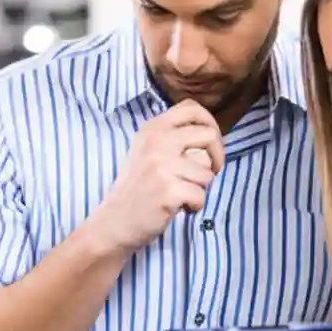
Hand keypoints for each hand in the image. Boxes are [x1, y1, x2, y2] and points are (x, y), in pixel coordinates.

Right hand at [92, 100, 224, 251]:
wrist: (114, 222)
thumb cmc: (138, 189)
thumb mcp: (147, 151)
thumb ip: (173, 138)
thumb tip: (210, 133)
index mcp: (152, 129)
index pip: (191, 108)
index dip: (210, 124)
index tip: (209, 146)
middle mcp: (156, 142)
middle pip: (209, 135)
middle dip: (217, 157)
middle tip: (208, 173)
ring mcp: (161, 165)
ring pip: (207, 172)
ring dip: (201, 188)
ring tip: (181, 194)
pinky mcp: (168, 190)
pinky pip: (201, 195)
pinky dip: (195, 206)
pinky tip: (179, 207)